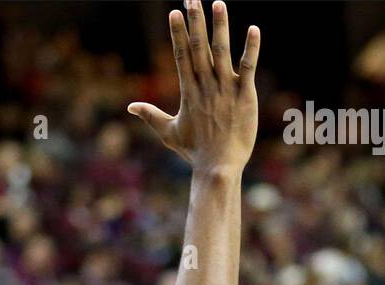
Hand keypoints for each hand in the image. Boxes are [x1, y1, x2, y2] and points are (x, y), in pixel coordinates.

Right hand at [129, 2, 260, 173]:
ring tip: (218, 3)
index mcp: (189, 92)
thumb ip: (150, 116)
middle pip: (199, 48)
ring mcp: (225, 90)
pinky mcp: (244, 96)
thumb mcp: (169, 133)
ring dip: (220, 27)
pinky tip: (254, 29)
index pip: (182, 56)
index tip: (175, 12)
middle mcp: (206, 87)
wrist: (218, 168)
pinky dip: (251, 49)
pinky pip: (248, 68)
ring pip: (222, 53)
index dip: (178, 33)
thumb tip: (130, 107)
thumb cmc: (194, 152)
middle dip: (195, 22)